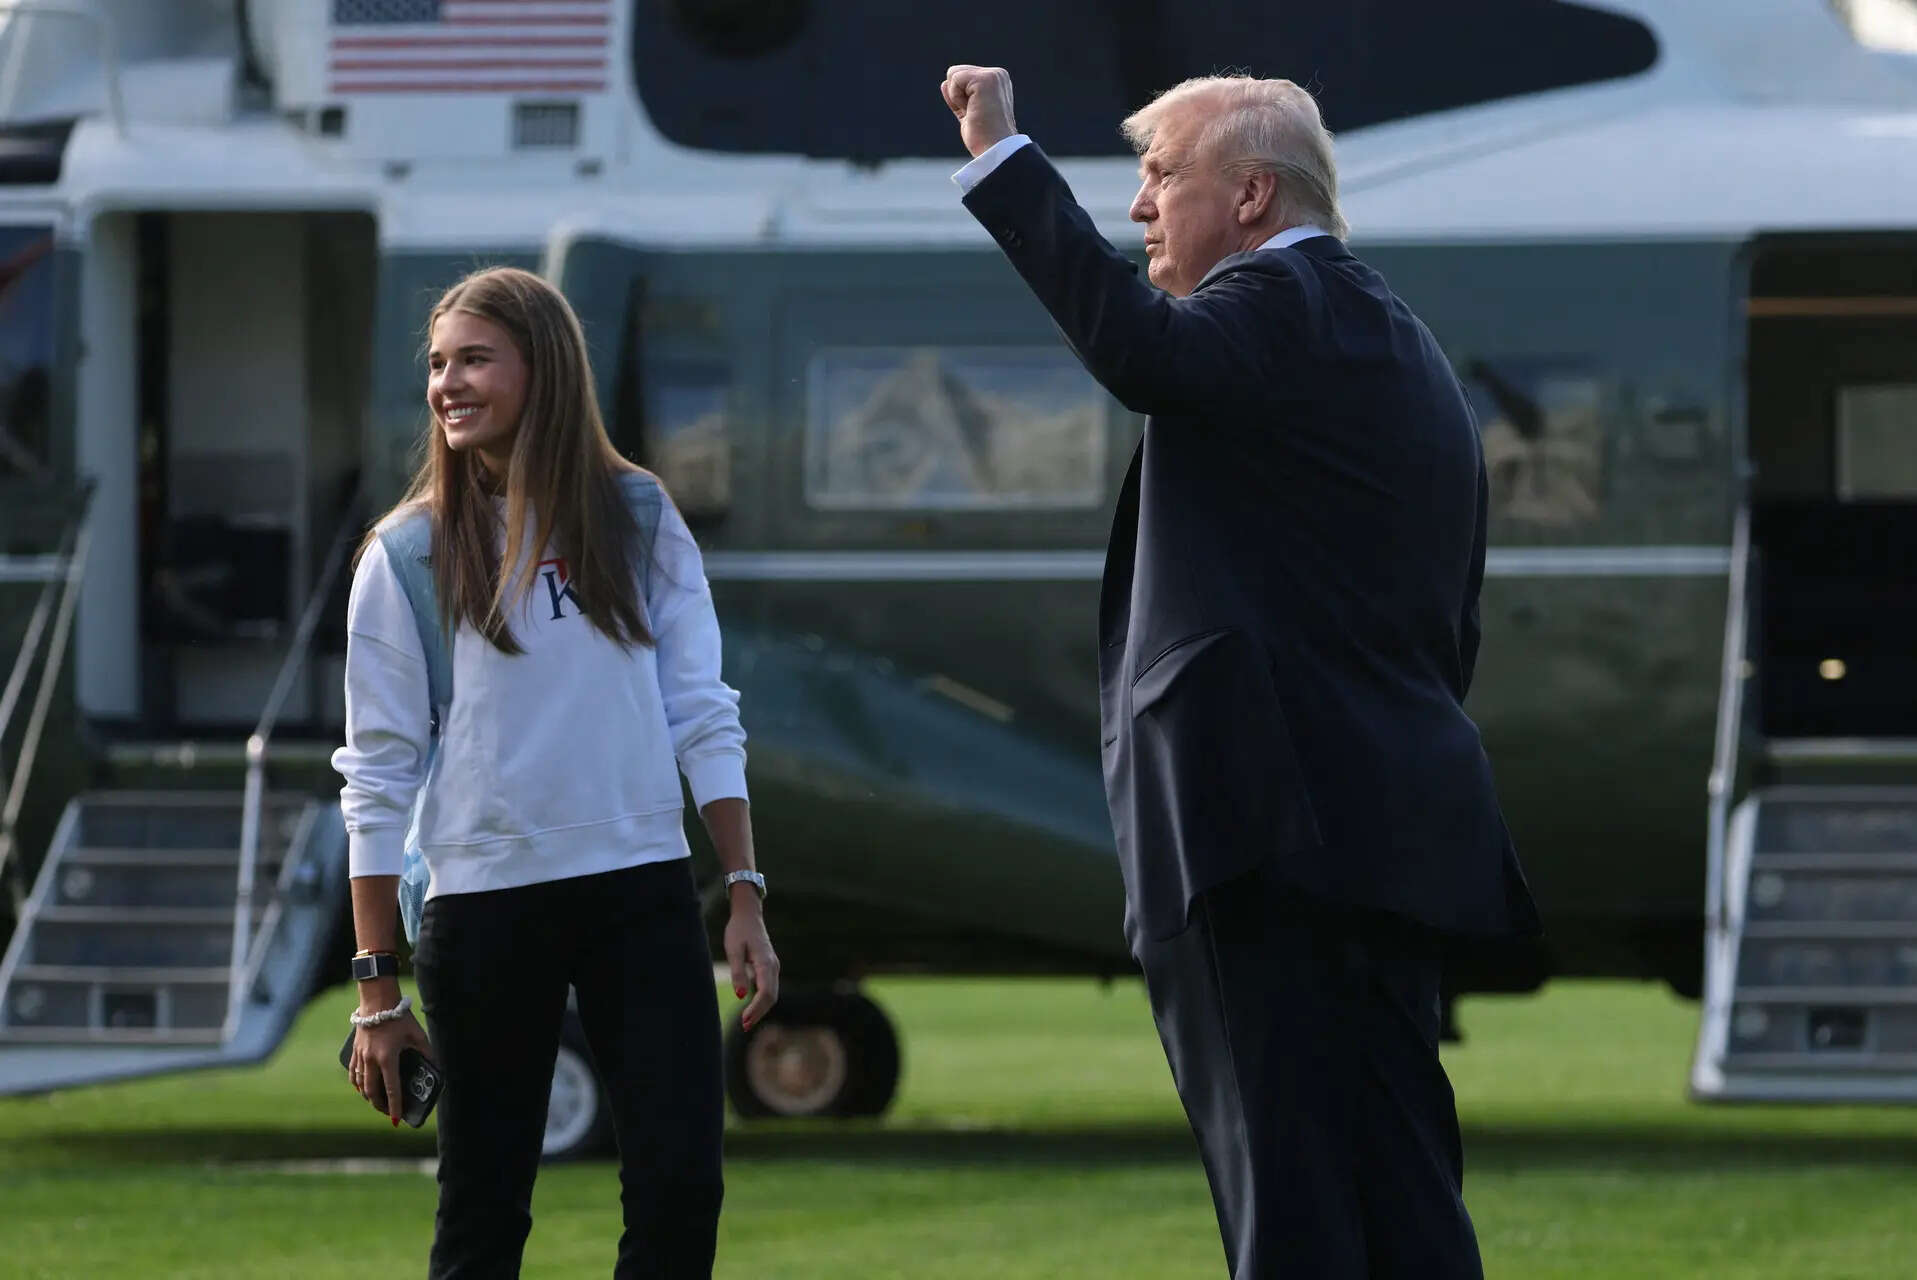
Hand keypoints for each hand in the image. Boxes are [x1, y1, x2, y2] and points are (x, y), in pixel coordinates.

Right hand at [349, 1003, 432, 1125]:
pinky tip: (362, 1088)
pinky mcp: (355, 1051)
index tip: (396, 1119)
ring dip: (368, 1097)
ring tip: (377, 1102)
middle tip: (388, 1112)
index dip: (395, 1106)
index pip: (391, 1088)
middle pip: (372, 1091)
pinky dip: (357, 1084)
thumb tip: (435, 1067)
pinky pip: (353, 1073)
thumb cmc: (399, 1017)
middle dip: (379, 1105)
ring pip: (360, 1085)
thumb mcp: (417, 1035)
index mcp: (388, 1057)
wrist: (377, 1001)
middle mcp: (371, 1060)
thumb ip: (427, 1052)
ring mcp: (361, 1056)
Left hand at [724, 896, 779, 1031]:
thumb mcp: (733, 949)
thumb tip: (740, 996)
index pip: (766, 992)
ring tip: (746, 1021)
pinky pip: (769, 988)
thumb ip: (737, 972)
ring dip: (761, 1009)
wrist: (748, 915)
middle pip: (772, 996)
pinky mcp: (770, 968)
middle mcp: (773, 966)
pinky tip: (751, 1008)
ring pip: (773, 994)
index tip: (743, 1020)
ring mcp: (773, 967)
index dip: (756, 1009)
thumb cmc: (738, 930)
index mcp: (765, 962)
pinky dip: (762, 1001)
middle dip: (759, 1013)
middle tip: (744, 1026)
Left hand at [942, 65, 1016, 158]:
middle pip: (956, 72)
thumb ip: (960, 98)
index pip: (962, 78)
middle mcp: (997, 75)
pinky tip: (972, 109)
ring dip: (957, 98)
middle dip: (957, 96)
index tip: (974, 114)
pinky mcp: (986, 80)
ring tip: (974, 112)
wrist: (995, 150)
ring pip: (954, 74)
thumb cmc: (984, 139)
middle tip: (974, 114)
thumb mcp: (969, 114)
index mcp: (996, 82)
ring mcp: (993, 76)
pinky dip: (956, 98)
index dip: (959, 98)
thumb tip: (944, 84)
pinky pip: (954, 80)